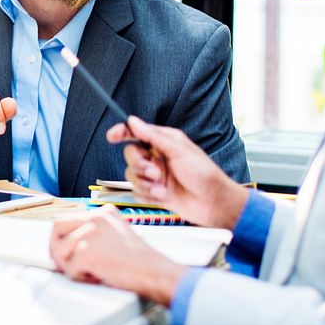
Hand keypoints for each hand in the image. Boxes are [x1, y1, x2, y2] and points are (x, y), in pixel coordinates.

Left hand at [50, 206, 184, 304]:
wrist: (155, 272)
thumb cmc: (140, 261)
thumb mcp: (116, 235)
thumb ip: (94, 234)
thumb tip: (65, 246)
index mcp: (103, 212)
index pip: (67, 219)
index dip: (60, 237)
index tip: (62, 251)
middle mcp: (95, 217)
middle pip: (57, 228)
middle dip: (56, 248)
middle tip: (63, 264)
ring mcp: (90, 233)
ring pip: (61, 251)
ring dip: (71, 266)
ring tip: (90, 272)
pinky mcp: (87, 250)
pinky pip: (70, 268)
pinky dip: (80, 277)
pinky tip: (97, 276)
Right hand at [108, 116, 248, 229]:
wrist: (212, 203)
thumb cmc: (203, 173)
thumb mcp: (179, 150)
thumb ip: (153, 136)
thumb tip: (133, 121)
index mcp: (163, 142)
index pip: (136, 133)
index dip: (122, 132)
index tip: (112, 136)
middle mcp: (156, 157)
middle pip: (130, 155)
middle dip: (140, 165)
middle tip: (155, 172)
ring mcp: (154, 175)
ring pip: (131, 175)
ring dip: (145, 183)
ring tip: (162, 186)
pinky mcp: (154, 192)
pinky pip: (137, 192)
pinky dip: (148, 195)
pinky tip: (163, 196)